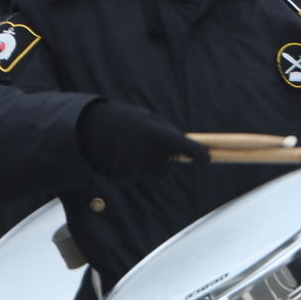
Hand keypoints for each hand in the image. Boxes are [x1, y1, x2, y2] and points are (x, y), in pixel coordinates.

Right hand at [75, 101, 206, 180]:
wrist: (94, 129)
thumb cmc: (128, 123)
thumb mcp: (149, 121)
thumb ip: (168, 135)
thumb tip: (188, 149)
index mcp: (154, 132)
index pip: (182, 144)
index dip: (196, 153)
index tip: (207, 159)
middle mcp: (146, 150)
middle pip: (164, 168)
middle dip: (159, 162)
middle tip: (144, 147)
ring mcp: (134, 165)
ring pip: (149, 174)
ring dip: (142, 166)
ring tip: (127, 150)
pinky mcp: (122, 176)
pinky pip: (134, 178)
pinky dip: (129, 171)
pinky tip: (118, 159)